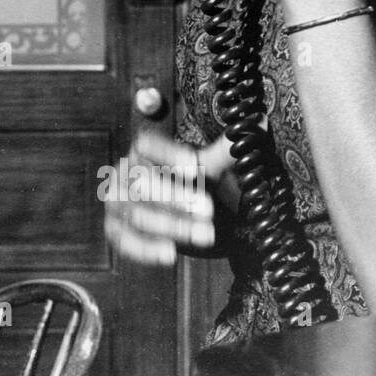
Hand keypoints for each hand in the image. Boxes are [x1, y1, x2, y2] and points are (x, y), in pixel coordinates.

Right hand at [104, 129, 233, 265]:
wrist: (181, 218)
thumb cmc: (194, 187)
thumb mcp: (210, 170)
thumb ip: (226, 151)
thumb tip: (259, 123)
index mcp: (144, 151)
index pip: (147, 145)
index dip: (168, 155)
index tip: (193, 167)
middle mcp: (125, 173)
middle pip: (142, 183)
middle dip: (176, 198)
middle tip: (208, 210)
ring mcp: (117, 202)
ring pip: (138, 214)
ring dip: (173, 226)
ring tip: (206, 235)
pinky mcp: (115, 230)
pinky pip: (125, 240)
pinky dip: (146, 249)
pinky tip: (170, 253)